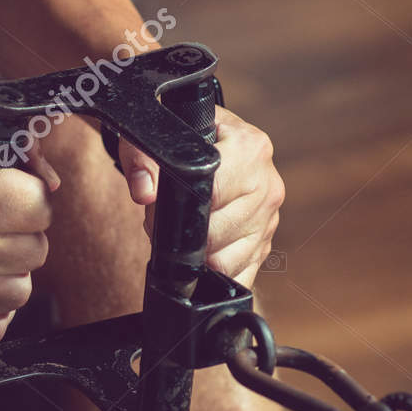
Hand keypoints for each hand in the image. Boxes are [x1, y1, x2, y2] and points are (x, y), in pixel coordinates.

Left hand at [117, 107, 283, 288]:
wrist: (210, 143)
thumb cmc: (183, 138)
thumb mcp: (153, 136)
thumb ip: (141, 160)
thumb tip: (144, 192)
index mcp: (249, 148)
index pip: (214, 194)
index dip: (178, 208)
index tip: (159, 205)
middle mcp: (267, 183)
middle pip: (217, 233)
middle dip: (183, 234)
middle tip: (164, 218)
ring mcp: (270, 217)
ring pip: (225, 261)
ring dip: (196, 255)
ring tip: (184, 230)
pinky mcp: (265, 243)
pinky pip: (239, 275)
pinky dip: (213, 271)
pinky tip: (200, 250)